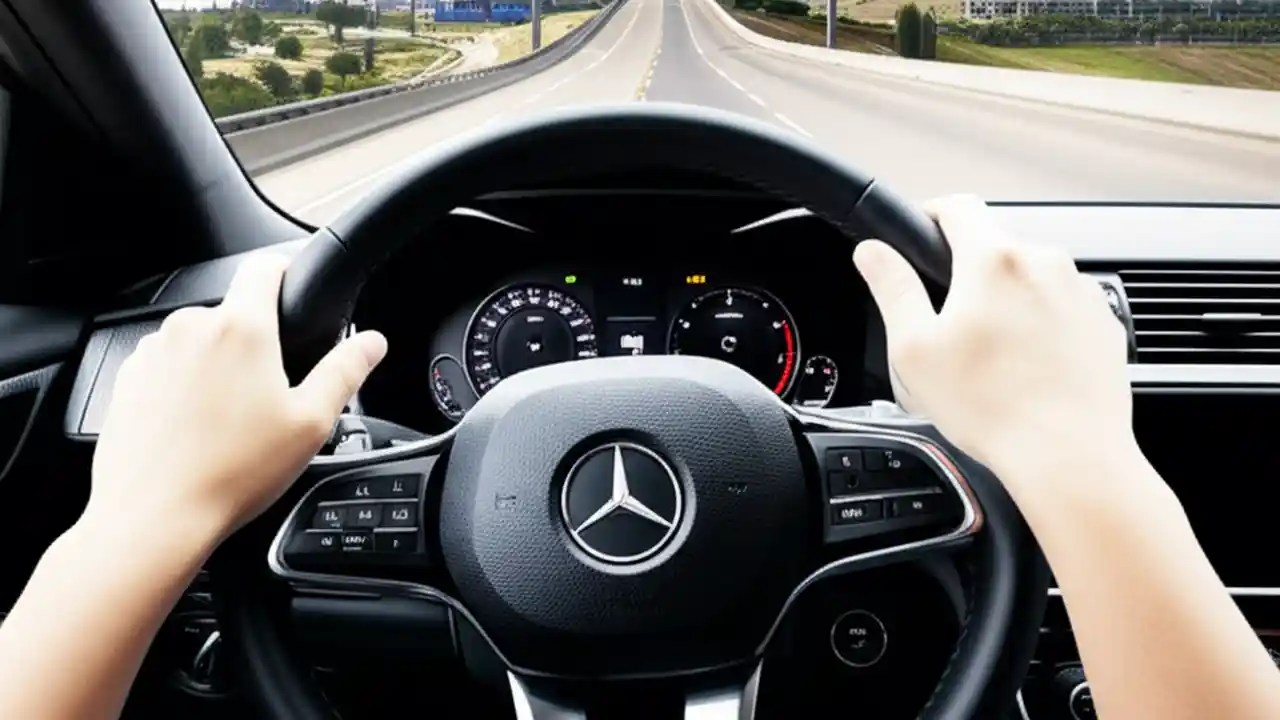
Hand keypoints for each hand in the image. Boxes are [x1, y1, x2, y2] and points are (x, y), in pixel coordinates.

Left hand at [88, 254, 387, 546]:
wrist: (154, 517)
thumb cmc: (232, 473)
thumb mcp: (311, 423)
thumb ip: (346, 371)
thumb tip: (372, 343)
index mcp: (241, 328)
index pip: (265, 266)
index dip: (286, 271)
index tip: (294, 289)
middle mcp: (190, 328)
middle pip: (235, 313)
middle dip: (256, 343)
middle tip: (271, 396)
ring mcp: (152, 353)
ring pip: (200, 342)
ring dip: (218, 366)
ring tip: (230, 422)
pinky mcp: (128, 380)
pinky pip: (167, 368)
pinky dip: (184, 388)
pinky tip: (197, 430)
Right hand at [853, 195, 1132, 489]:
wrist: (1068, 455)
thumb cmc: (992, 407)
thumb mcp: (914, 348)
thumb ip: (892, 287)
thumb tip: (873, 252)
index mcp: (993, 260)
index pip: (957, 206)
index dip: (931, 213)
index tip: (923, 232)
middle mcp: (1044, 263)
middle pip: (995, 247)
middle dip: (969, 275)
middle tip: (949, 325)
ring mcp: (1081, 292)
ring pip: (1031, 279)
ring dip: (1008, 301)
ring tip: (992, 357)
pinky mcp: (1104, 323)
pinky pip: (1062, 309)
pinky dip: (1042, 326)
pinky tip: (1027, 368)